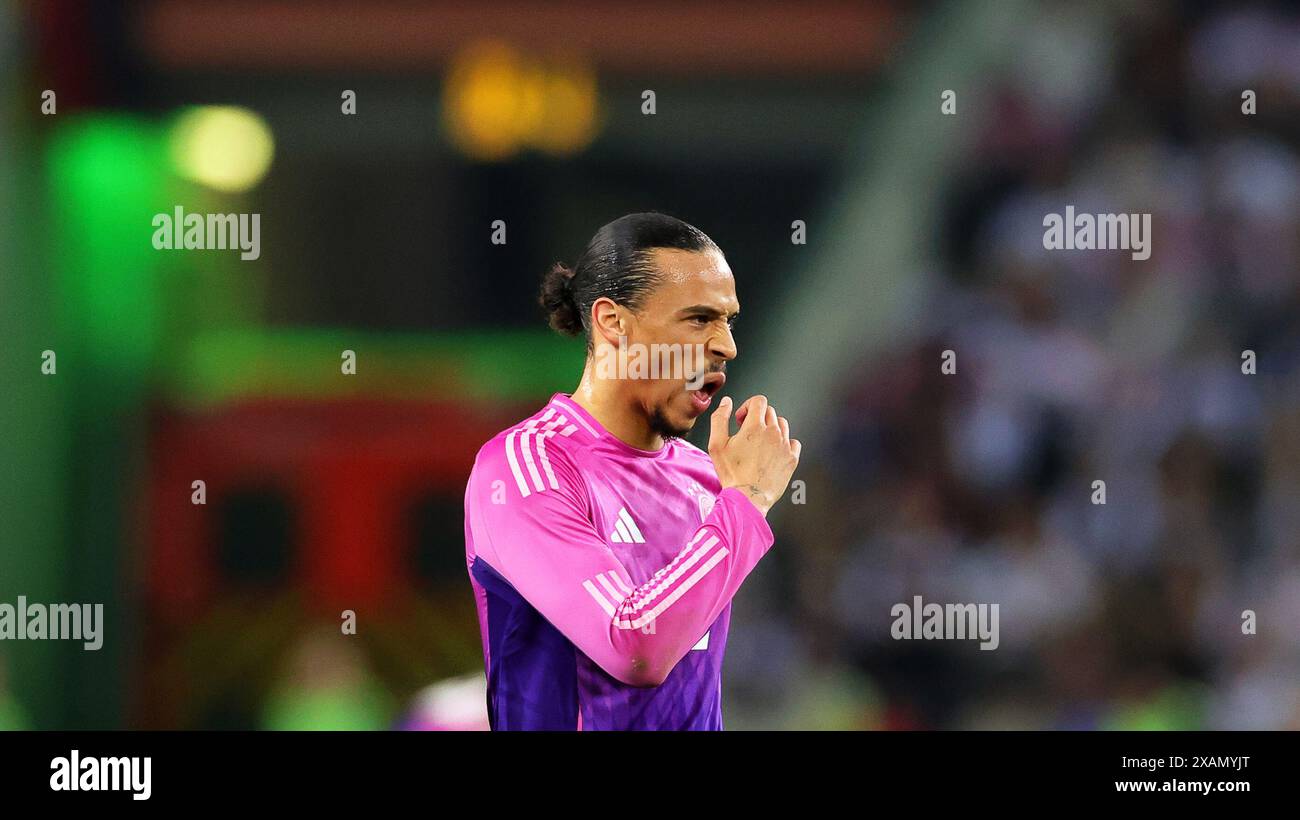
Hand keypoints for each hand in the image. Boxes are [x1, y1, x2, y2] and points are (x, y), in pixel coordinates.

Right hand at [708, 395, 800, 515]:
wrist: (748, 497)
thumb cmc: (732, 473)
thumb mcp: (716, 444)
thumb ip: (719, 418)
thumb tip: (726, 402)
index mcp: (754, 427)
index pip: (759, 401)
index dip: (747, 406)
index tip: (741, 420)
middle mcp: (773, 433)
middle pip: (770, 411)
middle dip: (757, 417)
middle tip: (748, 432)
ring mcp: (784, 445)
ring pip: (782, 424)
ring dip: (771, 428)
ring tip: (760, 442)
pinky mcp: (792, 458)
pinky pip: (793, 441)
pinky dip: (784, 443)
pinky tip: (774, 452)